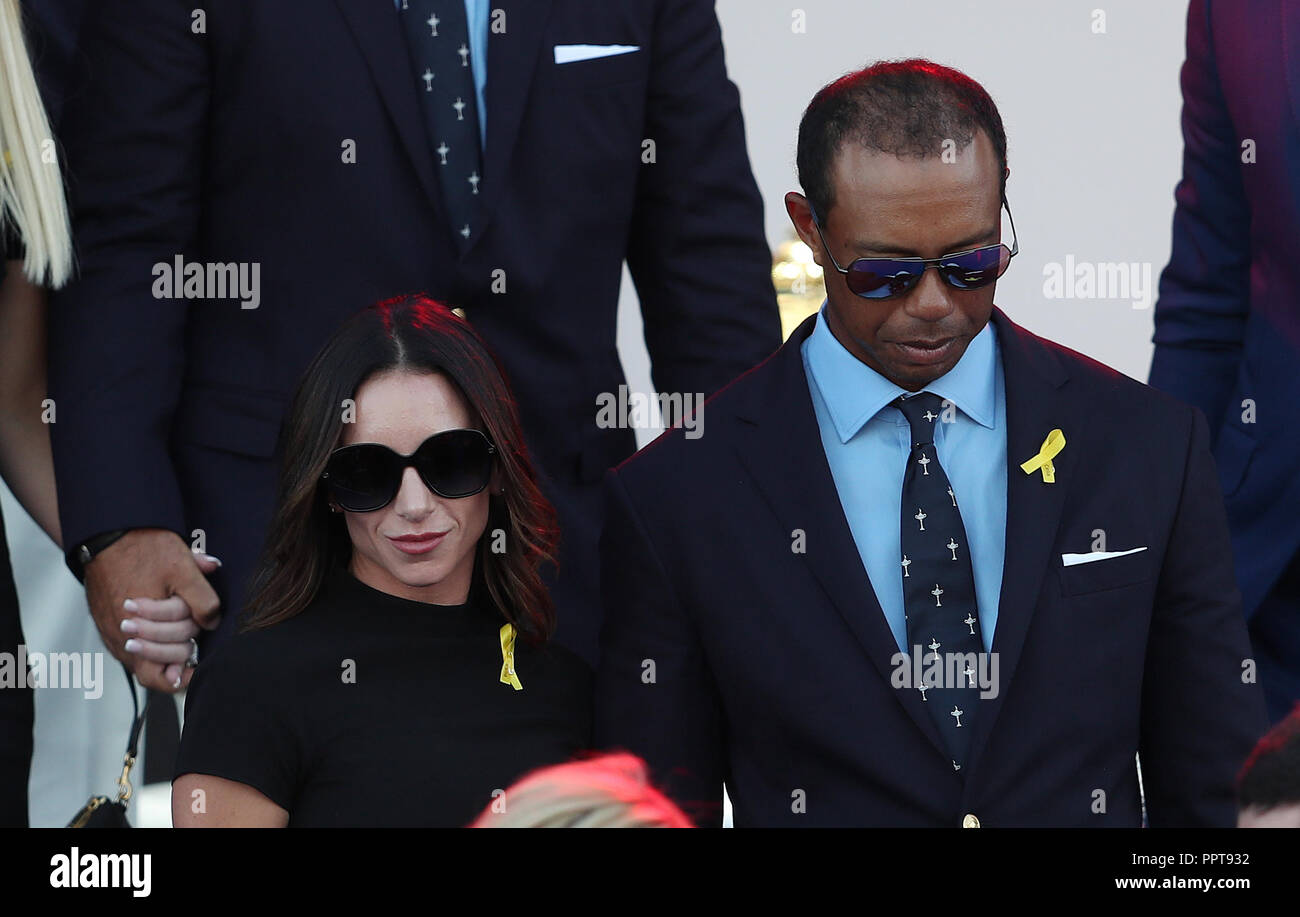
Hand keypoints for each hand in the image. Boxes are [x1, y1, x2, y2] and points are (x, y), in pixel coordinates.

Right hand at [84, 528, 221, 692]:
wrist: (110, 532)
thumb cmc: (144, 549)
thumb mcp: (183, 568)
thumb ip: (203, 598)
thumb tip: (212, 621)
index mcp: (140, 628)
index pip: (162, 677)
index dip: (184, 674)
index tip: (198, 664)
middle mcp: (121, 638)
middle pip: (157, 668)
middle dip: (179, 652)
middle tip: (192, 636)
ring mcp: (112, 632)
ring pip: (144, 657)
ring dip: (166, 646)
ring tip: (181, 631)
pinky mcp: (107, 623)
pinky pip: (132, 643)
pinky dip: (151, 638)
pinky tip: (166, 623)